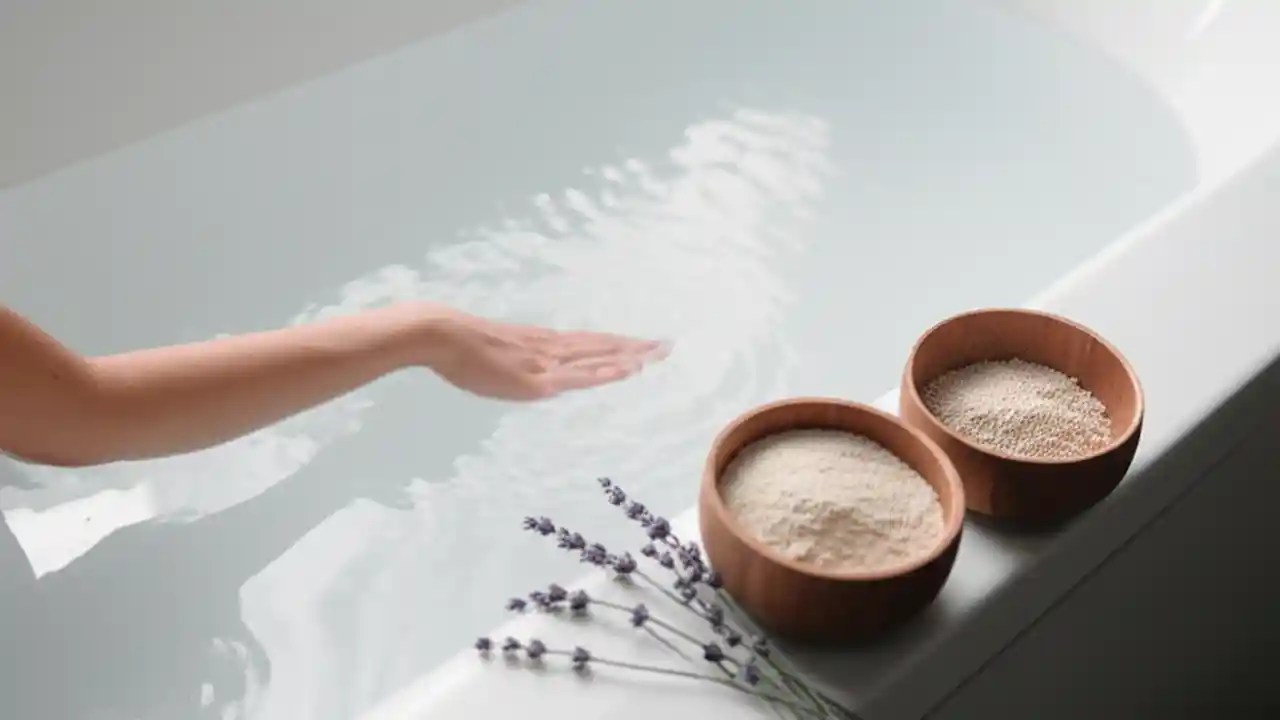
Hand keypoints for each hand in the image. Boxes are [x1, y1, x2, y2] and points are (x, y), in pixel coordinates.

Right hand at [421, 308, 667, 400]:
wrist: (442, 336)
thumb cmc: (458, 346)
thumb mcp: (494, 357)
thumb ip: (514, 364)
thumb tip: (524, 372)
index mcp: (540, 344)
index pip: (587, 344)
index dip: (615, 345)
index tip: (640, 345)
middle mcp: (551, 349)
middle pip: (601, 346)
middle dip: (635, 347)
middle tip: (667, 345)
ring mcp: (546, 362)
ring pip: (598, 357)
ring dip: (630, 355)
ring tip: (659, 353)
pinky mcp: (537, 379)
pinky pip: (580, 376)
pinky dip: (606, 372)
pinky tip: (628, 370)